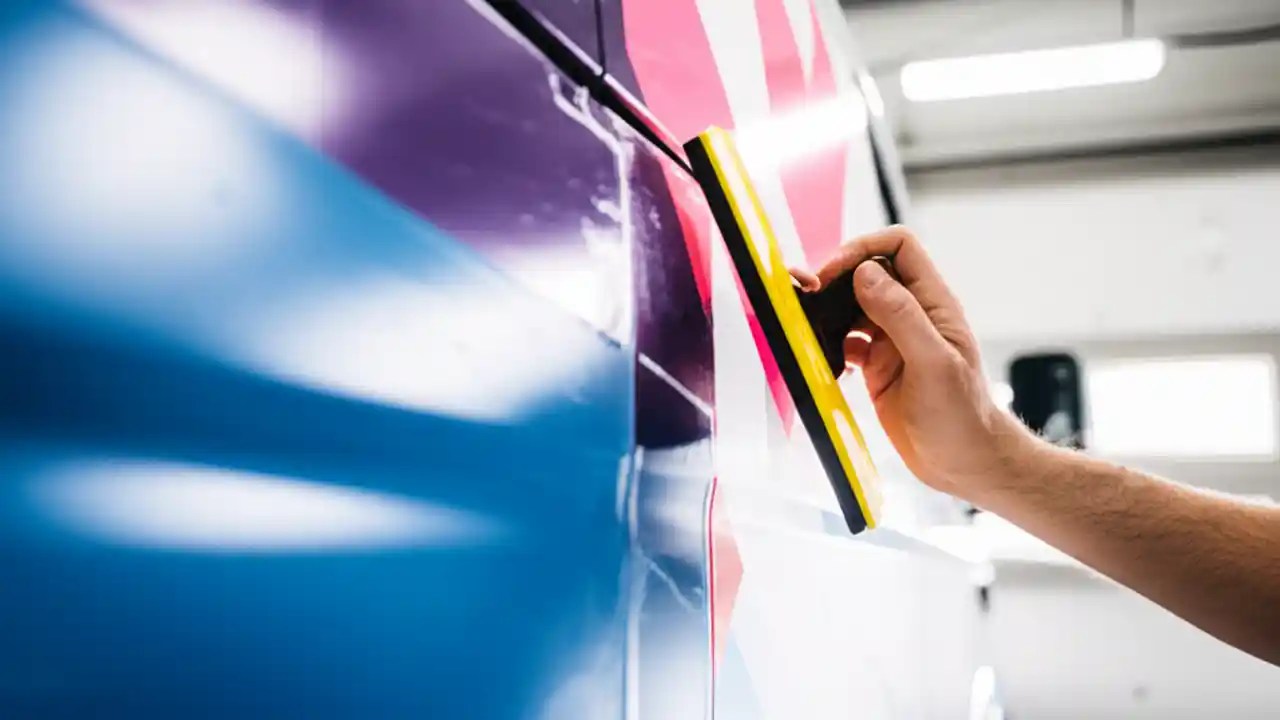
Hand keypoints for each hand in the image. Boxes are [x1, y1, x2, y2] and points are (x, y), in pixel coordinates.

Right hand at [804, 226, 1031, 501]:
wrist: (965, 464)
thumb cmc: (962, 417)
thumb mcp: (933, 363)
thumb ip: (901, 316)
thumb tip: (864, 273)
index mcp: (933, 303)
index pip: (899, 247)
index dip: (863, 249)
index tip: (832, 272)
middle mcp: (911, 315)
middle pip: (867, 272)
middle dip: (835, 277)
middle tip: (804, 294)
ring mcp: (892, 340)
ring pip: (851, 306)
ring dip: (826, 309)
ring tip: (802, 322)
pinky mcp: (877, 367)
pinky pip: (844, 340)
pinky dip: (827, 343)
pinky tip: (820, 357)